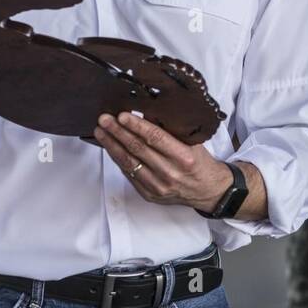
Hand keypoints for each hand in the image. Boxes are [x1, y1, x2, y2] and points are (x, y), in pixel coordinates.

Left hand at [94, 111, 230, 211]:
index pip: (155, 138)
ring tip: (101, 132)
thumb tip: (146, 112)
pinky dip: (118, 160)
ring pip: (129, 162)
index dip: (137, 126)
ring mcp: (158, 186)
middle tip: (104, 120)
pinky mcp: (149, 194)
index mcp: (184, 157)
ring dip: (112, 146)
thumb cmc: (199, 162)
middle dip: (118, 132)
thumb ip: (170, 130)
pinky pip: (129, 174)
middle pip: (138, 149)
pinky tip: (111, 148)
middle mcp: (170, 173)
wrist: (207, 191)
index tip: (122, 115)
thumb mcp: (192, 142)